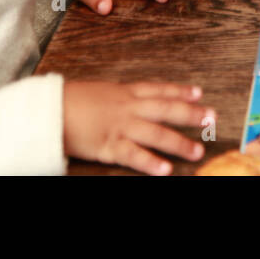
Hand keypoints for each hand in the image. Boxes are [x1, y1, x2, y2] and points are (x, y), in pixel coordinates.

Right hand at [63, 81, 211, 174]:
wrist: (48, 109)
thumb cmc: (71, 99)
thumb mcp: (100, 91)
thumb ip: (119, 96)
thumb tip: (133, 97)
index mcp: (125, 91)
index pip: (159, 89)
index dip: (181, 90)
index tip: (199, 92)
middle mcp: (128, 107)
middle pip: (166, 109)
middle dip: (190, 113)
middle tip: (211, 117)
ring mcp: (120, 126)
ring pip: (157, 134)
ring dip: (179, 143)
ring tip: (197, 151)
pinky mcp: (109, 145)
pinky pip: (134, 155)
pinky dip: (151, 163)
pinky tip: (166, 169)